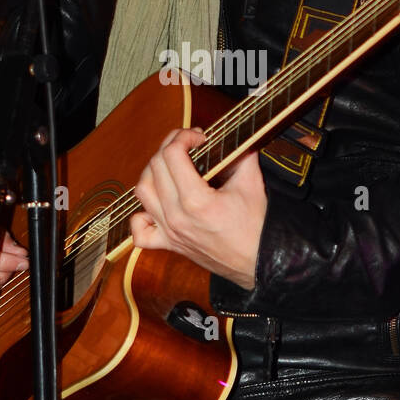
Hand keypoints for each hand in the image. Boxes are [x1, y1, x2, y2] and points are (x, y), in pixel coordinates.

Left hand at [130, 127, 266, 289]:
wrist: (259, 263)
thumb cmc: (257, 228)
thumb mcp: (252, 183)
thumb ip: (241, 154)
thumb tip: (234, 136)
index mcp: (197, 202)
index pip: (172, 155)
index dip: (184, 137)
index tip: (199, 137)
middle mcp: (177, 217)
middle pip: (155, 167)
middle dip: (170, 146)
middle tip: (188, 144)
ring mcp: (170, 232)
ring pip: (142, 192)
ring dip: (153, 171)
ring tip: (170, 166)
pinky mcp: (169, 244)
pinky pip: (139, 232)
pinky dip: (140, 215)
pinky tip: (156, 204)